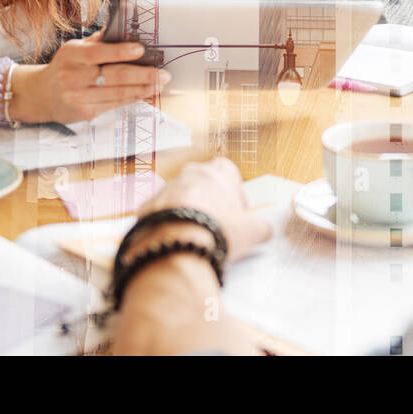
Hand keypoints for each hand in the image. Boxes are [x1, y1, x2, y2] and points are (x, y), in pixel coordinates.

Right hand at [12, 31, 169, 124]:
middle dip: (143, 75)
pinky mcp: (85, 113)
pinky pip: (114, 104)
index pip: (98, 53)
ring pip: (117, 93)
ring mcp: (79, 97)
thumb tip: (122, 27)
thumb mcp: (73, 49)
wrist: (40, 95)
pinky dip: (133, 98)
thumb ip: (97, 41)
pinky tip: (146, 93)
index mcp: (72, 55)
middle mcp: (73, 76)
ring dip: (143, 89)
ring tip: (160, 83)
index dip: (121, 51)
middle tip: (163, 73)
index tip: (142, 49)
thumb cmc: (64, 67)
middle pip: (113, 76)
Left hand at [139, 158, 271, 261]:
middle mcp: (192, 172)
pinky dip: (167, 223)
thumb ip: (261, 227)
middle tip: (216, 225)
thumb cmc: (219, 229)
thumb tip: (264, 231)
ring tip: (195, 237)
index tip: (236, 214)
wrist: (177, 242)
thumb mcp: (252, 231)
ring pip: (180, 196)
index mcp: (219, 170)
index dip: (234, 194)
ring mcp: (168, 186)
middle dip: (209, 201)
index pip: (230, 173)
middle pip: (203, 183)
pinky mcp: (148, 204)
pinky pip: (160, 212)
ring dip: (187, 211)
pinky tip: (175, 240)